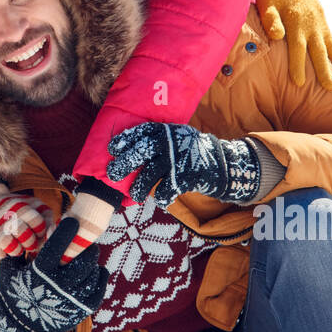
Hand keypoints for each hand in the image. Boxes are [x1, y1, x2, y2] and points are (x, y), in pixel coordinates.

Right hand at [0, 182, 51, 259]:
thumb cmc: (16, 207)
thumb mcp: (34, 205)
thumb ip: (47, 218)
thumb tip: (52, 235)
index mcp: (20, 207)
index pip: (40, 226)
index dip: (40, 229)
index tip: (35, 228)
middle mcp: (7, 219)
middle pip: (29, 241)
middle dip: (31, 242)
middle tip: (26, 237)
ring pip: (15, 250)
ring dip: (18, 249)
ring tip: (16, 242)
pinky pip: (2, 255)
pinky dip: (5, 252)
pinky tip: (5, 244)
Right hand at [0, 218, 109, 331]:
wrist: (21, 331)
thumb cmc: (14, 296)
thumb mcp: (9, 271)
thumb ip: (15, 249)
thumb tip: (15, 226)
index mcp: (41, 272)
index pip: (58, 244)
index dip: (67, 230)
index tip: (72, 221)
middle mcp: (59, 285)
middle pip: (84, 259)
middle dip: (86, 247)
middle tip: (85, 241)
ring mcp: (72, 299)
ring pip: (93, 273)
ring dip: (92, 262)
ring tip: (88, 257)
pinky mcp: (82, 310)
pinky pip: (99, 290)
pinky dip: (100, 277)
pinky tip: (96, 272)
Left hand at [106, 122, 262, 206]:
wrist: (219, 162)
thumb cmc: (189, 150)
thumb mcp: (175, 136)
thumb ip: (157, 139)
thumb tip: (126, 151)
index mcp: (165, 131)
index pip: (141, 132)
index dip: (125, 140)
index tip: (111, 149)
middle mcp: (169, 143)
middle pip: (141, 153)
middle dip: (124, 164)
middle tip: (112, 174)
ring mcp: (176, 160)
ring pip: (149, 176)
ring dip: (138, 188)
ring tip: (134, 195)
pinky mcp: (184, 177)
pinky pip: (165, 191)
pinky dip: (161, 198)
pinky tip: (160, 200)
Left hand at [255, 0, 331, 89]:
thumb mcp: (267, 3)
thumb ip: (271, 20)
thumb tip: (276, 35)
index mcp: (295, 20)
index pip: (296, 47)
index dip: (297, 64)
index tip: (299, 83)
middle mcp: (310, 24)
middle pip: (318, 51)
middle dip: (324, 70)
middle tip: (330, 89)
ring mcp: (319, 24)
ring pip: (330, 48)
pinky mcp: (323, 23)